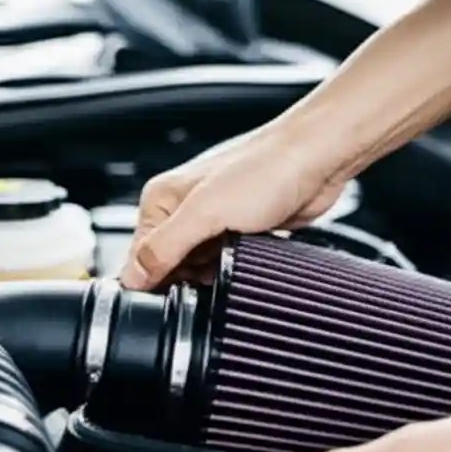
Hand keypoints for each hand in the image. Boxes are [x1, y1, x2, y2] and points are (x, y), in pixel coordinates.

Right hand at [119, 122, 345, 290]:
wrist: (319, 159)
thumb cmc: (267, 170)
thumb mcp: (205, 213)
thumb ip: (163, 247)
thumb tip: (131, 278)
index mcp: (161, 200)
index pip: (138, 259)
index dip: (154, 282)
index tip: (176, 291)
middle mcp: (183, 209)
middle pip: (167, 268)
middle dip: (187, 280)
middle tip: (212, 272)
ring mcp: (212, 221)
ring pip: (198, 270)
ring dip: (212, 276)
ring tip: (232, 262)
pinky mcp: (239, 232)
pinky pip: (225, 265)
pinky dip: (232, 271)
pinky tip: (246, 262)